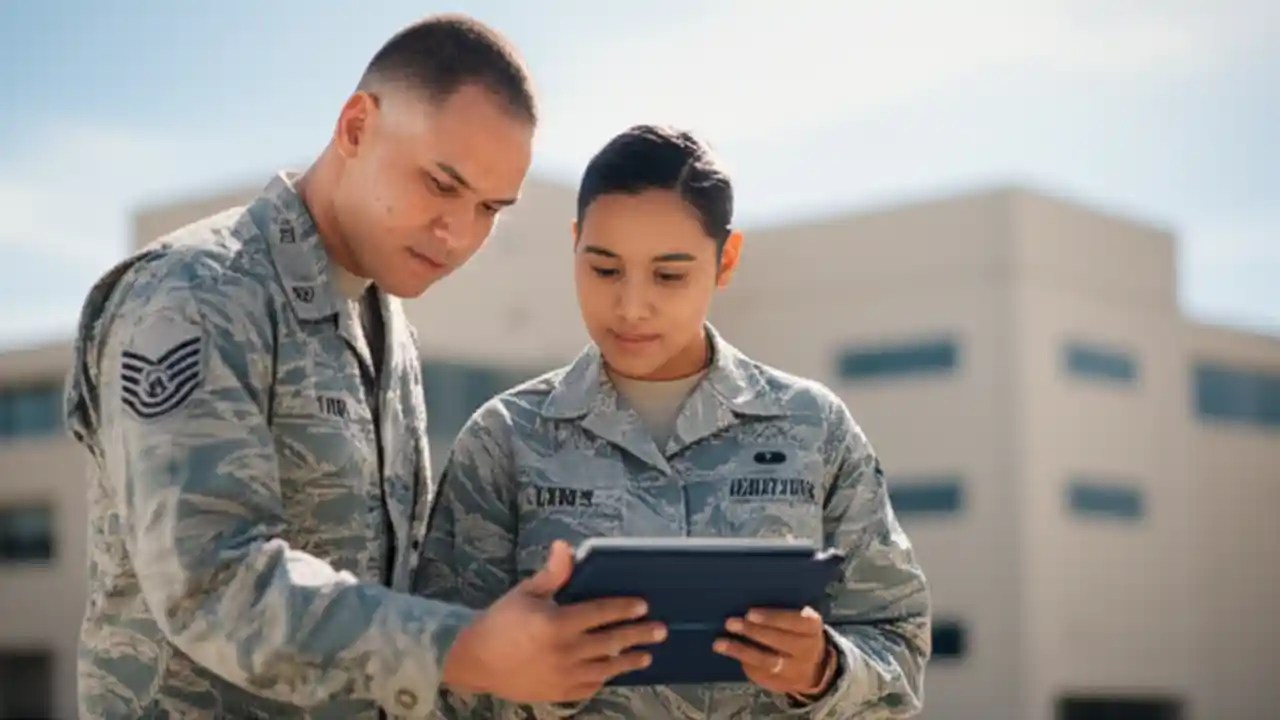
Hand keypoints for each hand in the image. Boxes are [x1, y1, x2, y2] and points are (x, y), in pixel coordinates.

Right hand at [442, 540, 666, 702]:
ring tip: (647, 655)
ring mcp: (563, 676)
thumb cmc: (501, 622)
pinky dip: (605, 678)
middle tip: (660, 631)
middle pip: (610, 642)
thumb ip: (553, 573)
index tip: (643, 606)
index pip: (599, 614)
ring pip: (605, 668)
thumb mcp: (526, 593)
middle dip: (638, 635)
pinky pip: (590, 686)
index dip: (623, 609)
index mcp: (556, 623)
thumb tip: (566, 546)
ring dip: (628, 660)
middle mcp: (564, 651)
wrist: (476, 661)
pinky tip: (615, 671)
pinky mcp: (559, 692)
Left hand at [713, 606, 832, 695]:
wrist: (814, 667)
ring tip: (720, 643)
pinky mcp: (784, 685)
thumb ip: (782, 611)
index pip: (795, 621)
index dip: (772, 617)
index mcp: (812, 628)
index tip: (749, 613)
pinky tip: (731, 655)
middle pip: (780, 641)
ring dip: (742, 651)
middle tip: (730, 623)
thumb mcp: (799, 619)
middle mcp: (808, 650)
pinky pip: (762, 676)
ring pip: (768, 661)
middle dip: (753, 631)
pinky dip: (745, 665)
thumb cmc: (797, 632)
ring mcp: (797, 670)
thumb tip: (747, 601)